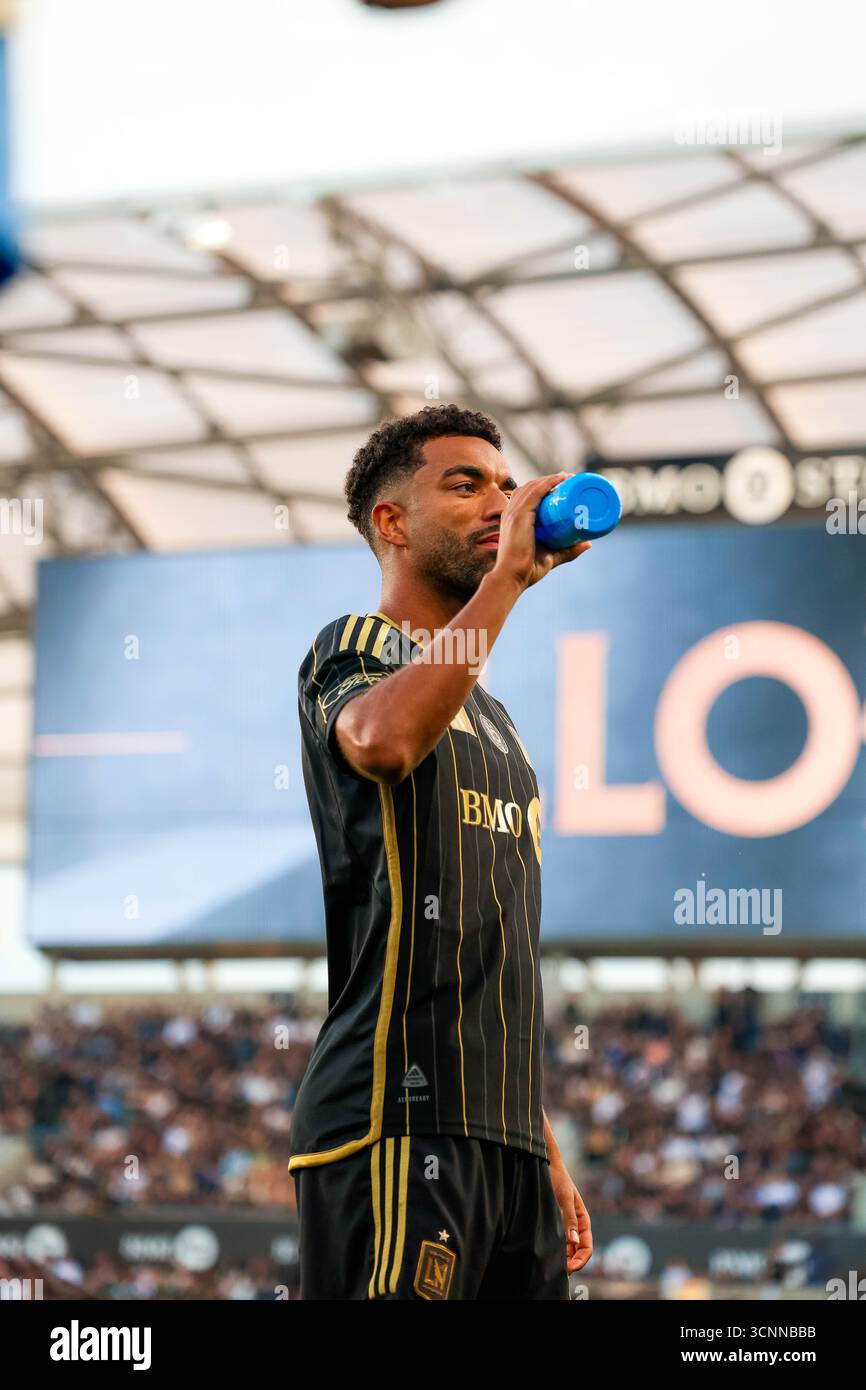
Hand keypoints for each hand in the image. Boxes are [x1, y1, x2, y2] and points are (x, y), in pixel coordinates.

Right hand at [492, 472, 591, 592]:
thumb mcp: (551, 556)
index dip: (542, 486)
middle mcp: (512, 513)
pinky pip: (535, 493)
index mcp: (514, 519)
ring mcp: (514, 513)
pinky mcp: (519, 517)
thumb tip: (589, 544)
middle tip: (568, 479)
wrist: (512, 578)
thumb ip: (567, 551)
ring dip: (550, 479)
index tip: (562, 484)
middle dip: (548, 480)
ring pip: (533, 487)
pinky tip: (560, 478)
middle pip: (530, 487)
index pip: (526, 495)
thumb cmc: (526, 570)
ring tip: (567, 477)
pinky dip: (548, 483)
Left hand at [550, 1162, 592, 1273]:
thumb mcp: (564, 1198)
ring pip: (569, 1248)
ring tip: (552, 1266)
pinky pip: (559, 1240)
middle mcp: (576, 1224)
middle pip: (579, 1250)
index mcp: (583, 1219)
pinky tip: (548, 1254)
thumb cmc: (557, 1178)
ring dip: (564, 1258)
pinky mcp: (556, 1221)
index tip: (569, 1269)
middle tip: (559, 1273)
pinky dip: (557, 1250)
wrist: (547, 1164)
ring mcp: (566, 1223)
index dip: (581, 1260)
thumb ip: (569, 1219)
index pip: (587, 1246)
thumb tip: (573, 1240)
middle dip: (572, 1263)